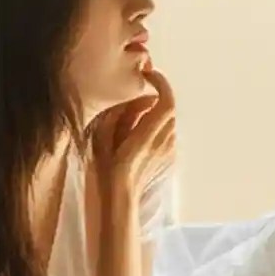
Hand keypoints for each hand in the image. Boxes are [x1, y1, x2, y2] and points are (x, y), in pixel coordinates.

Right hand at [93, 69, 175, 194]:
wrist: (120, 201)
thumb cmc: (107, 171)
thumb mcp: (105, 139)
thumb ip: (124, 116)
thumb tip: (142, 100)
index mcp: (148, 135)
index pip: (166, 103)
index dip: (162, 84)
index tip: (149, 74)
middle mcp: (164, 142)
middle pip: (169, 110)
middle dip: (156, 97)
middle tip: (136, 96)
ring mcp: (169, 150)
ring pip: (169, 121)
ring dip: (156, 113)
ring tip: (133, 118)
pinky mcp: (170, 157)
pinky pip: (167, 133)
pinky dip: (156, 126)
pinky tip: (138, 134)